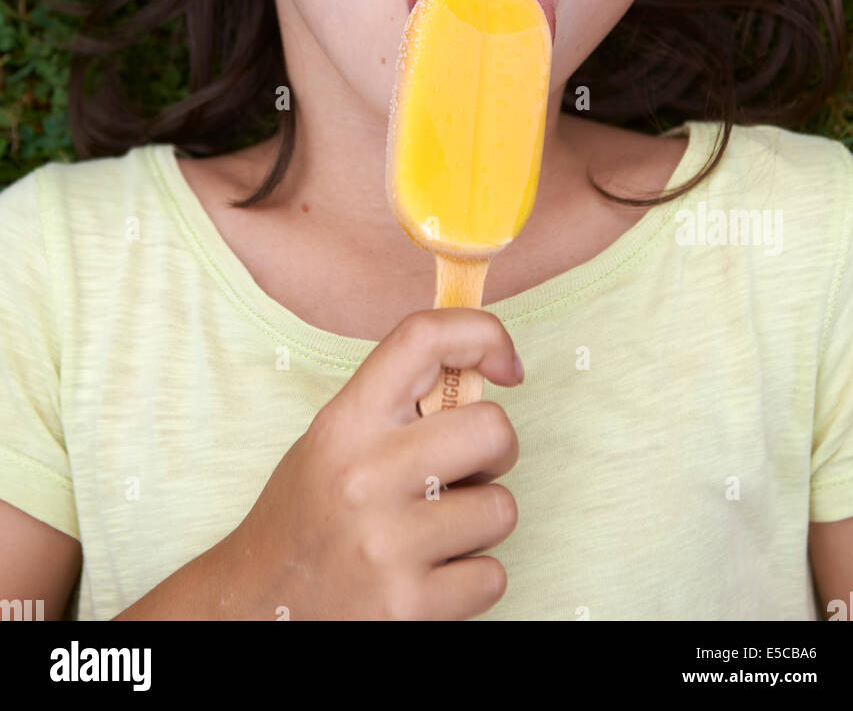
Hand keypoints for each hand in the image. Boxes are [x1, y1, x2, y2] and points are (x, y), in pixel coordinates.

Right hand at [226, 308, 522, 619]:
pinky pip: (492, 576)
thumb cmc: (307, 512)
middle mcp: (365, 476)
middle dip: (497, 449)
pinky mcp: (407, 607)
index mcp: (346, 422)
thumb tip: (485, 372)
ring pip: (501, 509)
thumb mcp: (333, 439)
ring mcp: (386, 545)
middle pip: (492, 429)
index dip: (482, 334)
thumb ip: (397, 405)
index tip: (505, 365)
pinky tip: (430, 575)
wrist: (257, 604)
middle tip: (468, 469)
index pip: (424, 339)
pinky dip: (472, 579)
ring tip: (436, 530)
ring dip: (481, 521)